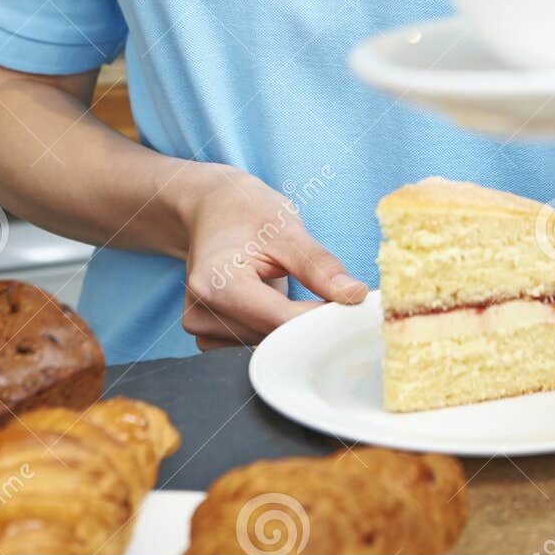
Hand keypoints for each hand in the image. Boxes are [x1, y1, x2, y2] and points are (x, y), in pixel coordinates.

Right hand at [176, 166, 367, 348]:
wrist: (213, 208)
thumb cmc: (247, 211)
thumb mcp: (288, 228)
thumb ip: (320, 267)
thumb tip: (355, 296)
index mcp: (217, 282)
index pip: (280, 320)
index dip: (321, 320)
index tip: (354, 312)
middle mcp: (201, 311)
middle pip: (272, 337)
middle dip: (307, 325)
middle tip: (335, 301)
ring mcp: (200, 326)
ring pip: (265, 346)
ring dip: (289, 328)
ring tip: (294, 291)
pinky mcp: (206, 335)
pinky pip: (253, 345)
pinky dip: (272, 329)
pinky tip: (273, 303)